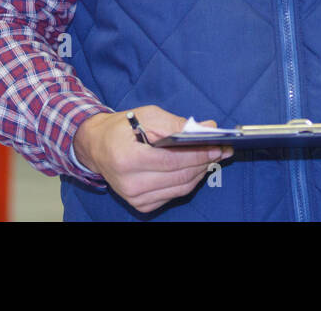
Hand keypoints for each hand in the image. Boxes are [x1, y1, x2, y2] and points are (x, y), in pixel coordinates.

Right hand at [73, 104, 232, 213]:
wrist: (98, 146)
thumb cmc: (124, 127)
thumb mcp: (148, 115)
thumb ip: (177, 123)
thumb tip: (209, 128)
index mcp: (128, 158)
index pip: (172, 160)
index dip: (199, 154)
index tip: (218, 146)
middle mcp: (130, 183)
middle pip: (180, 176)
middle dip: (205, 162)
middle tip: (222, 150)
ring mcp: (135, 197)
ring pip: (181, 188)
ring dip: (200, 172)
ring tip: (212, 157)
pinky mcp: (140, 204)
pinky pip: (174, 195)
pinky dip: (188, 181)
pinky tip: (194, 168)